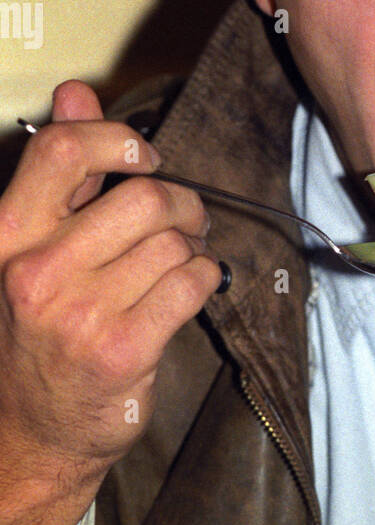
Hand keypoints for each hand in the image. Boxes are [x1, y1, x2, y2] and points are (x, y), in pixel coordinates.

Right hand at [0, 80, 224, 524]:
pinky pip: (192, 283)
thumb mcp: (30, 248)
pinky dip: (204, 278)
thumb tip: (77, 92)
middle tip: (184, 219)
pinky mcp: (124, 348)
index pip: (63, 150)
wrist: (32, 432)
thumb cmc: (37, 332)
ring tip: (179, 262)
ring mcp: (80, 312)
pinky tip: (192, 288)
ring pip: (174, 240)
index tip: (142, 156)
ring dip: (192, 245)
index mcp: (6, 234)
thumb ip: (59, 172)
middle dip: (180, 202)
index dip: (117, 139)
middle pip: (143, 195)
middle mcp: (36, 270)